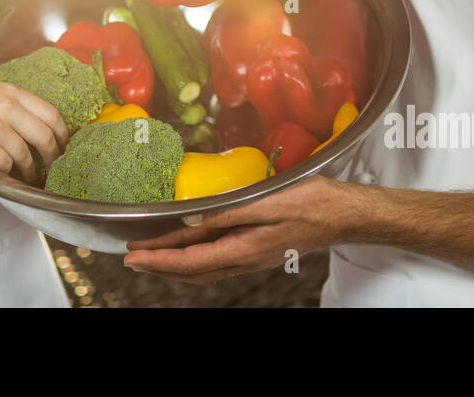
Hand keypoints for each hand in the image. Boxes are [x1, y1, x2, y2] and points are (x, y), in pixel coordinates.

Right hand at [0, 85, 68, 183]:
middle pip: (46, 135)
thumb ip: (8, 106)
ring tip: (26, 175)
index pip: (50, 113)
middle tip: (52, 166)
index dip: (62, 133)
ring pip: (26, 155)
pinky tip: (1, 172)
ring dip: (28, 170)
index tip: (63, 145)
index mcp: (7, 91)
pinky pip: (6, 166)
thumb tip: (34, 128)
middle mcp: (5, 106)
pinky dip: (6, 173)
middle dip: (53, 156)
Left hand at [122, 175, 356, 282]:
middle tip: (131, 256)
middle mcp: (243, 259)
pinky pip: (217, 261)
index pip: (189, 260)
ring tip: (152, 256)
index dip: (157, 258)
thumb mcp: (265, 202)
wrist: (342, 214)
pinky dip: (195, 259)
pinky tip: (191, 249)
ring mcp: (250, 258)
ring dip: (174, 264)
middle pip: (191, 271)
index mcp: (242, 249)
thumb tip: (189, 223)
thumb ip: (225, 214)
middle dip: (159, 265)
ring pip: (203, 269)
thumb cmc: (310, 202)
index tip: (131, 255)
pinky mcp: (257, 251)